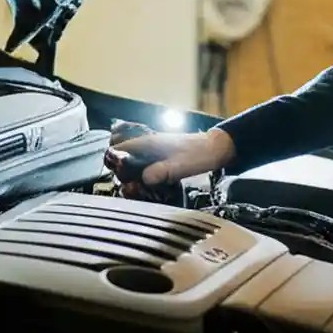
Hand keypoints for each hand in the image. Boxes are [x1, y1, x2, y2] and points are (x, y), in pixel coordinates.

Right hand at [106, 124, 235, 198]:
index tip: (123, 178)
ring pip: (132, 165)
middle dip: (123, 175)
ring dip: (133, 178)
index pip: (117, 150)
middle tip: (135, 187)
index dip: (114, 164)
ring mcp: (152, 153)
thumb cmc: (200, 154)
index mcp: (146, 143)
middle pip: (121, 161)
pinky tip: (151, 187)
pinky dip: (143, 178)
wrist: (217, 149)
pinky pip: (143, 168)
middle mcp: (146, 146)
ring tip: (142, 189)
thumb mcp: (181, 165)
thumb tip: (144, 179)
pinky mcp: (160, 161)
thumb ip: (162, 172)